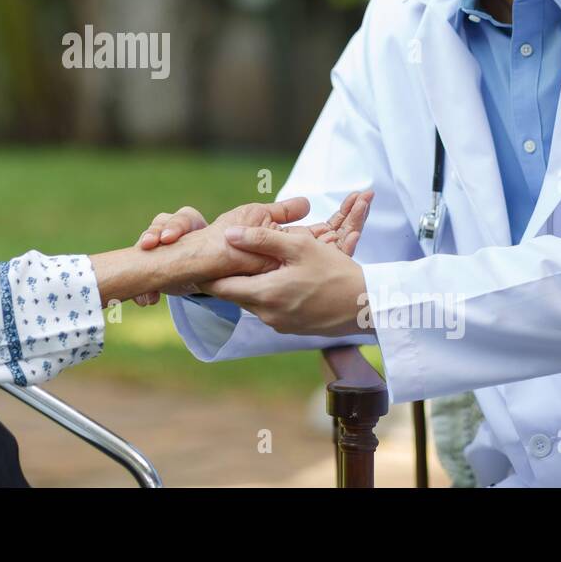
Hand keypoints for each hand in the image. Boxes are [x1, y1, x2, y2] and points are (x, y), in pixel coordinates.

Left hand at [132, 190, 372, 305]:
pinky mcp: (291, 327)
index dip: (203, 274)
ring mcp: (278, 323)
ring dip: (247, 282)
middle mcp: (266, 314)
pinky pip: (267, 306)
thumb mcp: (299, 247)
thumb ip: (262, 239)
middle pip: (232, 293)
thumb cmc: (335, 272)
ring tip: (243, 262)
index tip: (193, 261)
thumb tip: (228, 234)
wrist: (367, 306)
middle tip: (213, 257)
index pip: (219, 287)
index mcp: (264, 294)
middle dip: (224, 276)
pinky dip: (265, 291)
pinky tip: (273, 276)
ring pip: (251, 299)